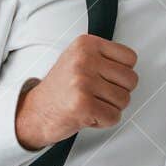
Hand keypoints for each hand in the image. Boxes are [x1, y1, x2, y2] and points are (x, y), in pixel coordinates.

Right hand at [13, 34, 138, 149]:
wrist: (35, 112)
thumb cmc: (60, 89)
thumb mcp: (78, 58)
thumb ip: (104, 57)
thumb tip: (131, 65)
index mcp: (86, 44)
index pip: (130, 58)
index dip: (121, 73)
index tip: (104, 78)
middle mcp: (84, 60)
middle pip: (131, 80)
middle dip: (118, 92)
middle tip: (97, 94)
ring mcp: (83, 82)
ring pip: (124, 99)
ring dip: (110, 107)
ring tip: (90, 103)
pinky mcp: (83, 104)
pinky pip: (114, 116)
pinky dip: (103, 121)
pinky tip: (87, 114)